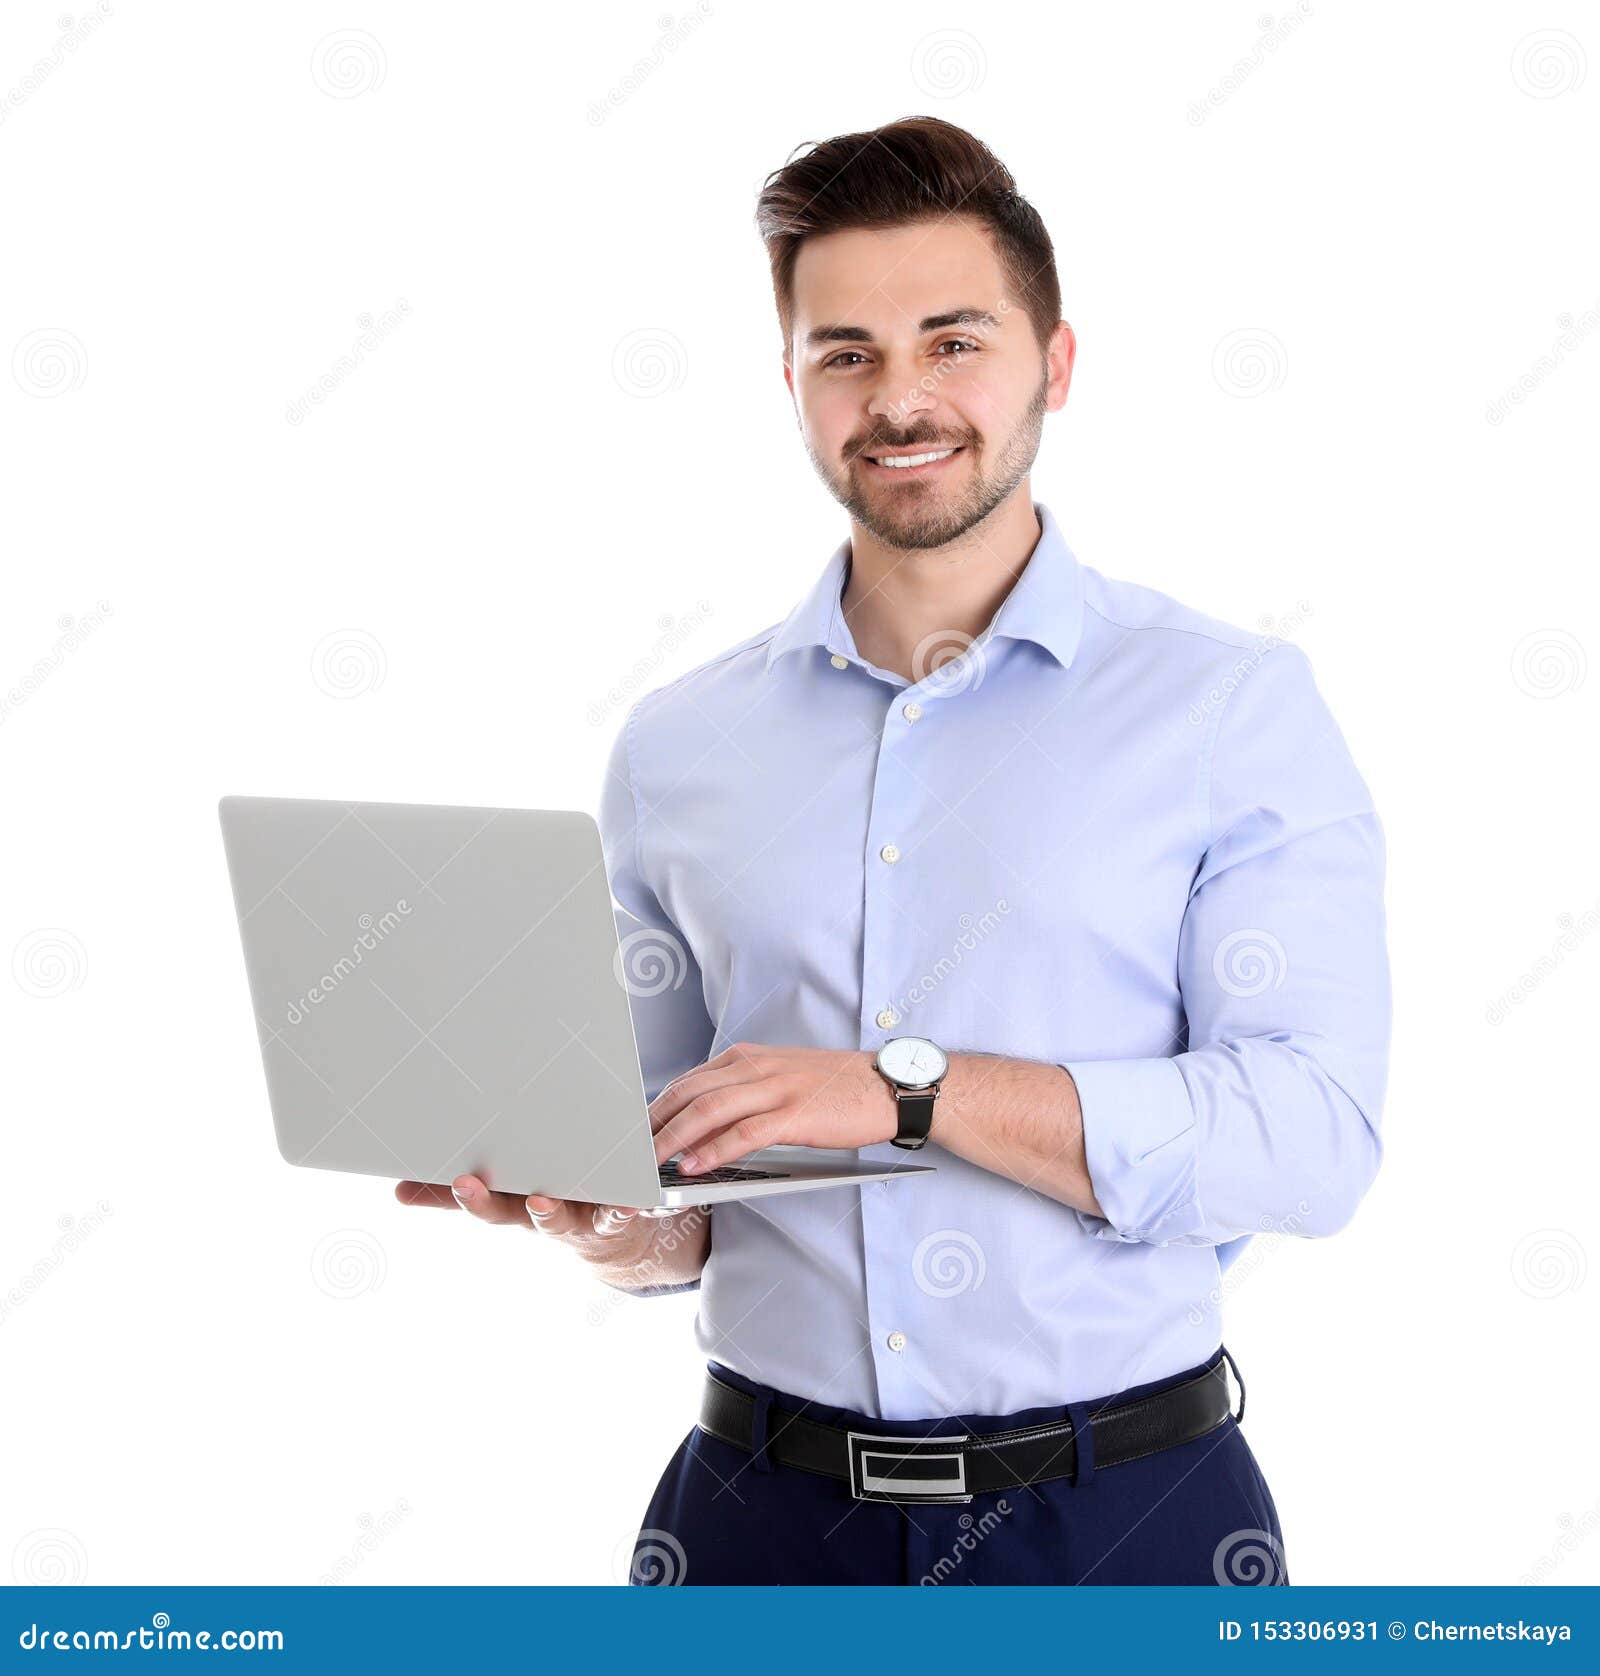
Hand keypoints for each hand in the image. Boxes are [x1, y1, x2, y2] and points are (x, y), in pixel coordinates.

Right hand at [394, 1174, 649, 1244]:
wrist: (616, 1237)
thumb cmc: (556, 1200)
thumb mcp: (508, 1196)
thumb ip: (458, 1193)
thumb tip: (399, 1190)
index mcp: (510, 1202)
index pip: (472, 1199)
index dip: (449, 1194)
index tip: (417, 1183)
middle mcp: (535, 1213)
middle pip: (502, 1212)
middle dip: (480, 1201)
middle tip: (464, 1182)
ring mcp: (573, 1218)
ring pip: (553, 1219)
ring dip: (545, 1212)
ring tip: (538, 1201)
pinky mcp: (613, 1217)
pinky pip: (616, 1214)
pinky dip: (623, 1209)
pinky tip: (631, 1203)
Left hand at [649, 1043, 896, 1173]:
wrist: (887, 1085)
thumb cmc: (835, 1088)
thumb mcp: (779, 1081)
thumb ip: (740, 1098)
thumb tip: (698, 1129)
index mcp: (747, 1057)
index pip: (686, 1082)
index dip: (653, 1110)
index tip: (632, 1137)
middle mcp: (755, 1066)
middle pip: (687, 1093)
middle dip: (651, 1127)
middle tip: (627, 1156)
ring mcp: (775, 1088)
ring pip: (708, 1110)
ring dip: (672, 1140)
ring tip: (649, 1165)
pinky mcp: (795, 1114)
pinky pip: (744, 1132)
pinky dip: (713, 1150)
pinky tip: (693, 1166)